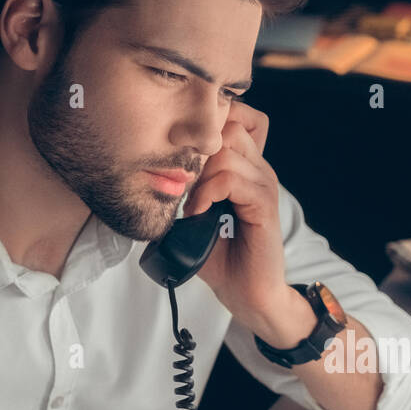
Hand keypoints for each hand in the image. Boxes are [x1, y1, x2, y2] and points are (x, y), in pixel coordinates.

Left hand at [187, 102, 307, 345]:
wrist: (247, 294)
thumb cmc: (222, 258)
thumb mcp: (194, 215)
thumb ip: (182, 189)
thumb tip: (146, 171)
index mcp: (244, 166)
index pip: (231, 115)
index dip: (204, 127)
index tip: (179, 161)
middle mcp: (258, 168)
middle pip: (228, 123)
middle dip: (198, 149)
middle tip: (184, 182)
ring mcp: (264, 184)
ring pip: (227, 148)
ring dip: (200, 174)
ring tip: (191, 203)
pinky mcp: (265, 204)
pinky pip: (233, 178)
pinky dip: (208, 192)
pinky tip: (199, 212)